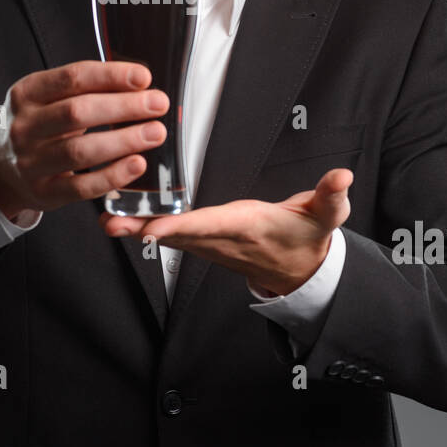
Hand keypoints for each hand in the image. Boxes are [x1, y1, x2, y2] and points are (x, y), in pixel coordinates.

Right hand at [0, 60, 168, 217]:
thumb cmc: (38, 124)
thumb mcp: (48, 98)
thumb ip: (86, 88)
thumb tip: (140, 82)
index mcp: (27, 93)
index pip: (72, 78)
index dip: (111, 76)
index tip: (144, 78)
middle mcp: (24, 126)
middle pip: (77, 112)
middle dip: (123, 107)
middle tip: (158, 104)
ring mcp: (31, 162)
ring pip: (80, 151)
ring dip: (123, 141)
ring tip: (155, 132)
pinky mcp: (43, 192)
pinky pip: (82, 187)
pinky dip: (113, 176)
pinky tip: (137, 164)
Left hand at [99, 167, 353, 294]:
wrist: (300, 271)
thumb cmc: (308, 236)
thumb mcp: (327, 216)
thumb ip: (332, 195)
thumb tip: (342, 176)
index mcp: (248, 227)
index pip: (210, 225)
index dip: (180, 228)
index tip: (152, 229)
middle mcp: (222, 238)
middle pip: (177, 233)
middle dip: (143, 229)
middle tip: (110, 222)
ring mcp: (210, 243)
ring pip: (168, 235)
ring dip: (135, 228)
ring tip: (104, 219)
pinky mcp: (203, 241)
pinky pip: (169, 233)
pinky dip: (143, 226)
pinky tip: (119, 217)